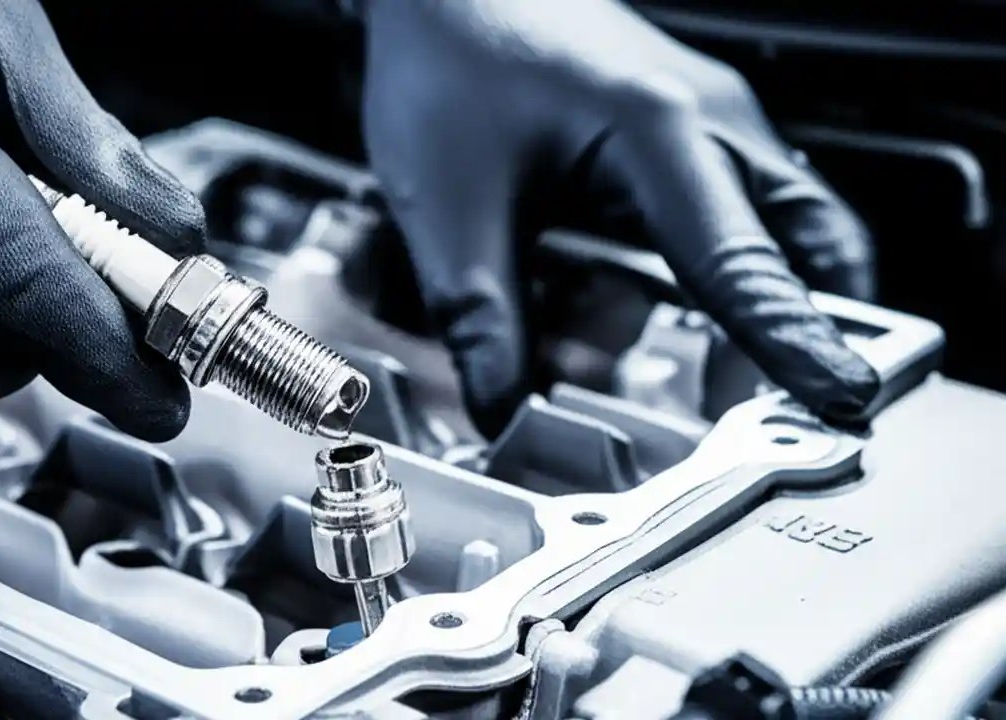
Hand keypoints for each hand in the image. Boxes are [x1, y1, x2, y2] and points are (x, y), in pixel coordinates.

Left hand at [361, 0, 879, 436]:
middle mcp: (705, 120)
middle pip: (810, 240)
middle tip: (782, 409)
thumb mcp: (448, 205)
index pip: (740, 260)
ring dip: (761, 305)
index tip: (837, 396)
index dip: (790, 340)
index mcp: (655, 131)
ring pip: (782, 227)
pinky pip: (736, 210)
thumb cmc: (453, 49)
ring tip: (721, 381)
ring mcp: (705, 119)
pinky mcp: (682, 129)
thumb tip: (502, 409)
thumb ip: (482, 320)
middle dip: (803, 330)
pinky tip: (662, 311)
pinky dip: (720, 273)